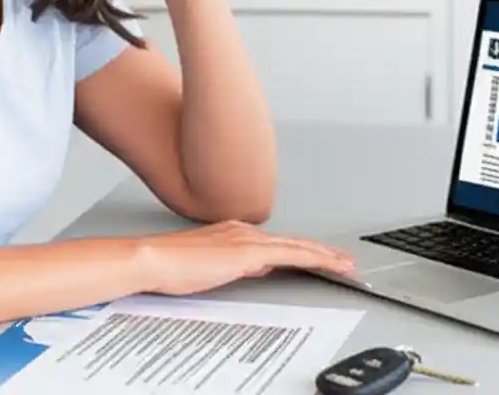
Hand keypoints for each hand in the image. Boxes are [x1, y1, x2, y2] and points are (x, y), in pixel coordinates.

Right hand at [132, 220, 357, 296]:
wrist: (153, 259)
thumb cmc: (170, 265)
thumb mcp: (209, 267)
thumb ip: (235, 265)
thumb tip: (255, 268)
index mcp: (233, 232)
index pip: (276, 243)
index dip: (301, 250)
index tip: (318, 256)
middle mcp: (244, 231)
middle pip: (293, 242)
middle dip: (321, 251)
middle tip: (344, 259)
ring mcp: (248, 240)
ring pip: (297, 247)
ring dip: (324, 255)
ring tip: (345, 264)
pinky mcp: (249, 253)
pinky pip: (291, 256)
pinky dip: (314, 259)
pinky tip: (328, 264)